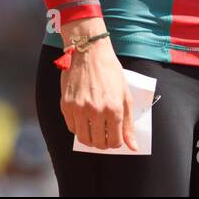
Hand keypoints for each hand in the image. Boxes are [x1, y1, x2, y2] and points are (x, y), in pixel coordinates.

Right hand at [59, 18, 138, 151]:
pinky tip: (84, 119)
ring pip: (83, 138)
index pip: (114, 141)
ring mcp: (78, 109)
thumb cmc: (110, 71)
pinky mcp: (65, 105)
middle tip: (104, 134)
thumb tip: (133, 146)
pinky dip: (78, 128)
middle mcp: (95, 110)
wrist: (89, 52)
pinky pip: (71, 127)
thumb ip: (129, 123)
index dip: (115, 142)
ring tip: (94, 129)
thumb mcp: (125, 95)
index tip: (115, 137)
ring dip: (90, 138)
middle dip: (103, 142)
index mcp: (114, 108)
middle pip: (98, 143)